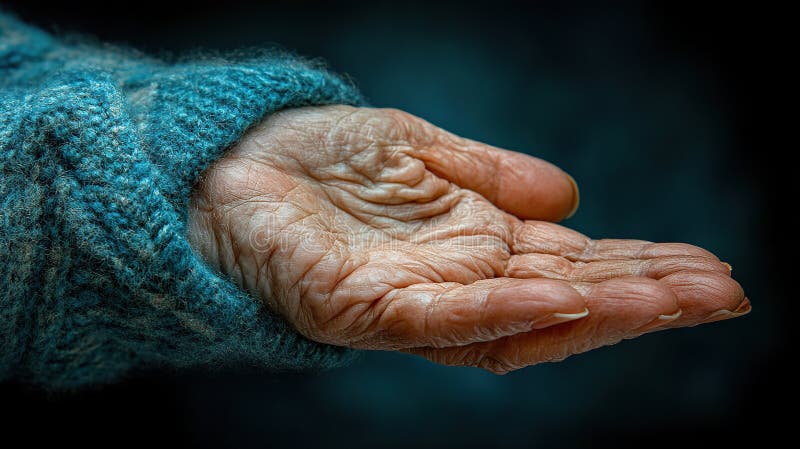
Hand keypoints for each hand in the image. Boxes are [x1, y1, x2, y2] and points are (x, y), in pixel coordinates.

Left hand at [187, 105, 748, 373]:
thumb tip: (572, 196)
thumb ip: (490, 176)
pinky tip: (560, 298)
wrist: (229, 158)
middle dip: (642, 297)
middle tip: (722, 292)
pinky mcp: (360, 308)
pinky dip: (500, 310)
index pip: (571, 266)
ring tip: (673, 300)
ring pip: (516, 321)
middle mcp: (452, 283)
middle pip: (561, 302)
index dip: (639, 267)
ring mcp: (410, 304)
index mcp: (470, 247)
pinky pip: (439, 318)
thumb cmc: (318, 159)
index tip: (708, 266)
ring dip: (596, 312)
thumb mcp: (420, 151)